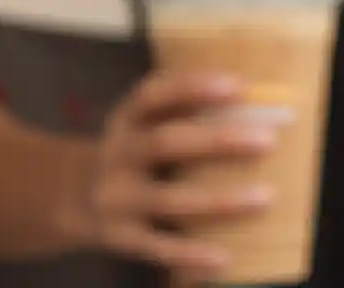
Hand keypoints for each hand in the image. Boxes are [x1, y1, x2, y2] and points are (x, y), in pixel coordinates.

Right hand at [86, 71, 279, 277]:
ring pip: (167, 200)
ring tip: (265, 197)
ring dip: (218, 200)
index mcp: (126, 119)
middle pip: (164, 144)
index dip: (191, 88)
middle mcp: (117, 154)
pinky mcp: (120, 236)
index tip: (236, 86)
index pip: (153, 95)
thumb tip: (255, 103)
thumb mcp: (143, 125)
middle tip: (267, 140)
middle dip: (216, 141)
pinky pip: (157, 247)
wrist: (75, 197)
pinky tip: (224, 257)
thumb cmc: (134, 153)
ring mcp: (116, 198)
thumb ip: (183, 112)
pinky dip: (190, 254)